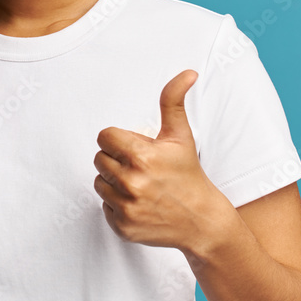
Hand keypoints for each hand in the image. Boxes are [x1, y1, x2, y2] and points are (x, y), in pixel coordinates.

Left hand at [93, 70, 233, 252]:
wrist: (201, 220)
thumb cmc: (188, 174)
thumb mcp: (181, 135)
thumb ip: (173, 101)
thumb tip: (187, 73)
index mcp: (141, 157)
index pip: (104, 137)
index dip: (119, 140)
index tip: (135, 148)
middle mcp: (131, 183)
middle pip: (99, 159)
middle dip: (117, 159)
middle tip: (141, 167)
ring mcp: (126, 207)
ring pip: (99, 182)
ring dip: (114, 181)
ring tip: (140, 184)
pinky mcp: (122, 227)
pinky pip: (104, 205)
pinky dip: (118, 204)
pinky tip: (139, 203)